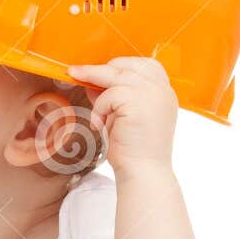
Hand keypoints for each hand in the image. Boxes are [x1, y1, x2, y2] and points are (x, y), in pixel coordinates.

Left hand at [70, 57, 177, 175]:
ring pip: (115, 75)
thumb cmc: (133, 151)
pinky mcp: (139, 103)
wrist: (142, 174)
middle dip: (99, 70)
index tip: (97, 73)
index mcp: (164, 93)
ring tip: (95, 113)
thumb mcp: (122, 116)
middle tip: (75, 72)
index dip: (120, 67)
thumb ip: (112, 96)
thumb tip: (91, 80)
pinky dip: (99, 108)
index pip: (144, 65)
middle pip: (127, 65)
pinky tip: (100, 125)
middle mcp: (162, 90)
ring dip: (97, 90)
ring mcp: (153, 94)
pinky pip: (109, 94)